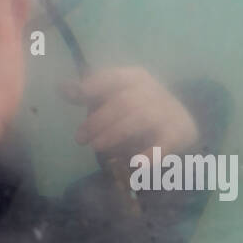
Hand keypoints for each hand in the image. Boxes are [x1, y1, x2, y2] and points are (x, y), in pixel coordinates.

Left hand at [61, 66, 198, 159]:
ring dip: (115, 133)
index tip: (74, 94)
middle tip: (80, 138)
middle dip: (98, 120)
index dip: (93, 85)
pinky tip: (135, 165)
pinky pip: (163, 144)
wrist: (181, 122)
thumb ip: (89, 93)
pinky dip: (149, 154)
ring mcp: (166, 112)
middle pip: (123, 102)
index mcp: (135, 78)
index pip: (113, 77)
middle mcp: (152, 91)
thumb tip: (61, 87)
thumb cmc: (137, 107)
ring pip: (139, 119)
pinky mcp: (177, 135)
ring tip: (96, 146)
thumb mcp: (116, 95)